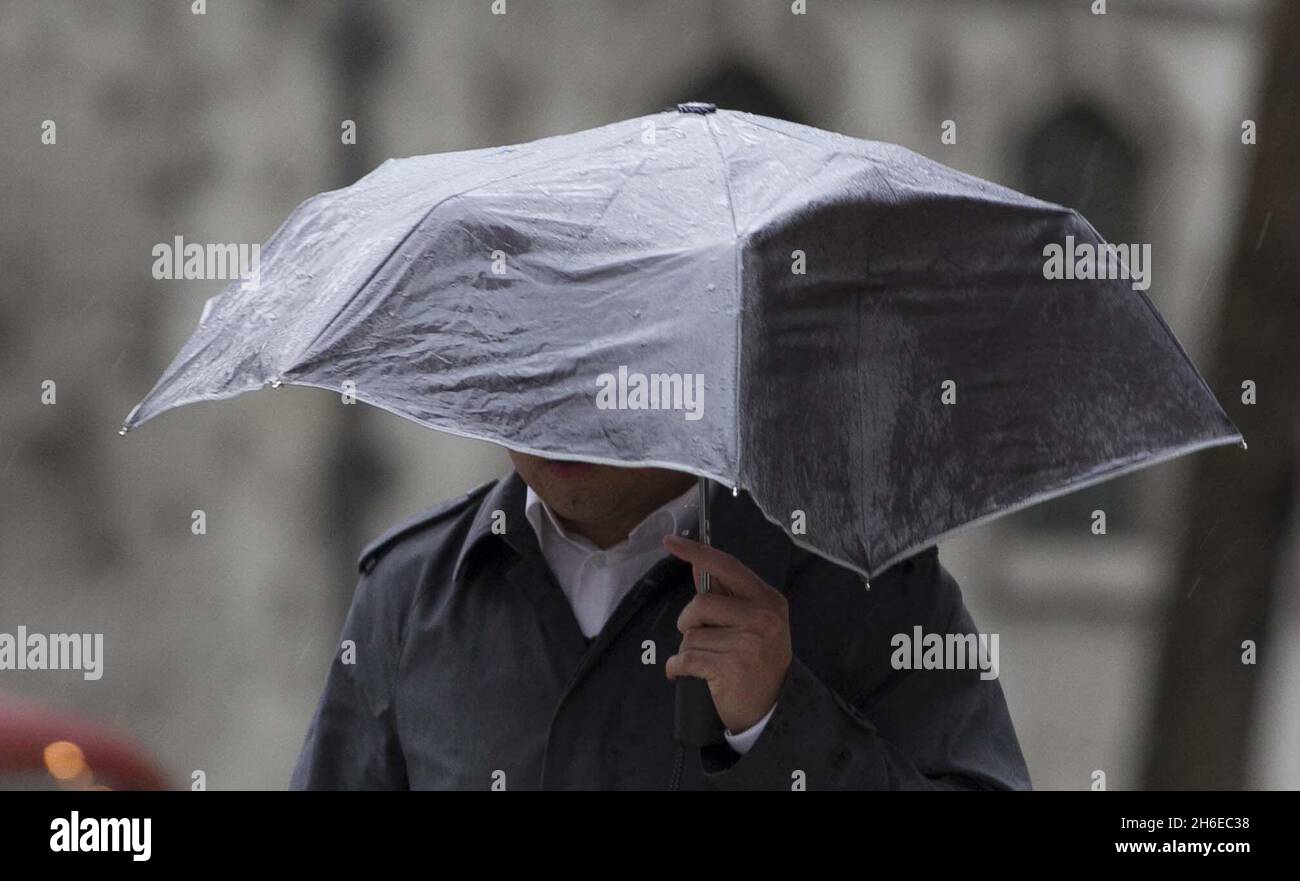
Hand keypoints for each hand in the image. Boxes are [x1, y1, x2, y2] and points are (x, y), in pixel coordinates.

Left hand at [662, 534, 792, 732]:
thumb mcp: (755, 623)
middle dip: (689, 621)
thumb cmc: (759, 661)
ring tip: (706, 661)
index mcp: (768, 599)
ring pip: (691, 634)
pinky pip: (685, 657)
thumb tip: (698, 564)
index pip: (727, 565)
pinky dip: (676, 667)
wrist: (772, 709)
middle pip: (701, 603)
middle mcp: (763, 617)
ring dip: (688, 649)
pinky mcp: (731, 667)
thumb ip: (728, 595)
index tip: (670, 541)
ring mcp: (749, 642)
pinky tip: (684, 674)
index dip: (697, 552)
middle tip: (698, 637)